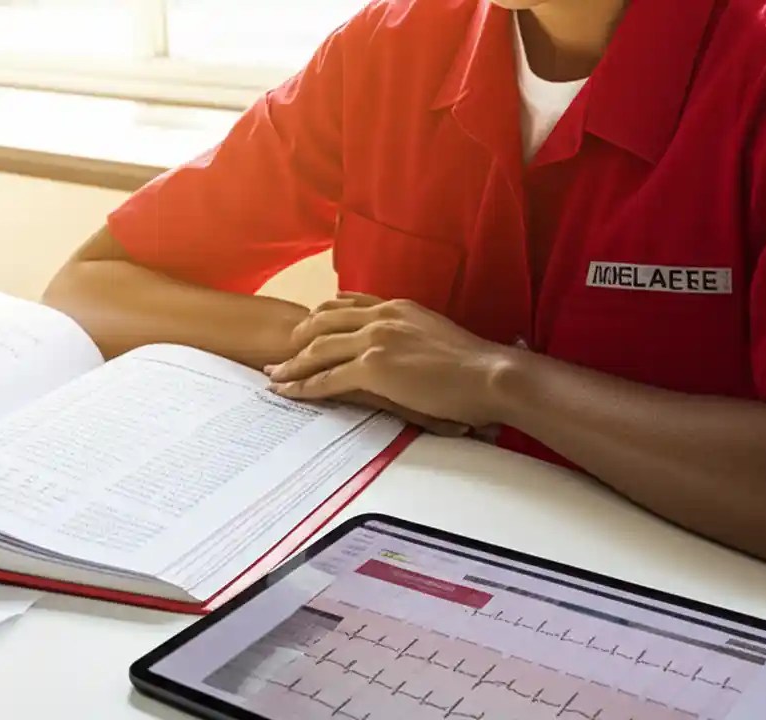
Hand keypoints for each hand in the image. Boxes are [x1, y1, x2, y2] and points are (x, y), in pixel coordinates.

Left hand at [266, 293, 514, 427]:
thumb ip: (412, 335)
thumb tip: (406, 351)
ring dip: (292, 364)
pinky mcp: (373, 367)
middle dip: (299, 337)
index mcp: (398, 307)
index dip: (323, 314)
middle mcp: (382, 317)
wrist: (490, 375)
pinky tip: (289, 393)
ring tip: (275, 375)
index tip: (309, 324)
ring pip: (319, 349)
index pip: (349, 302)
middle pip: (324, 321)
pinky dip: (303, 386)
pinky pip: (327, 377)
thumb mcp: (436, 335)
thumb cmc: (473, 366)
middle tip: (283, 351)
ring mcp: (375, 340)